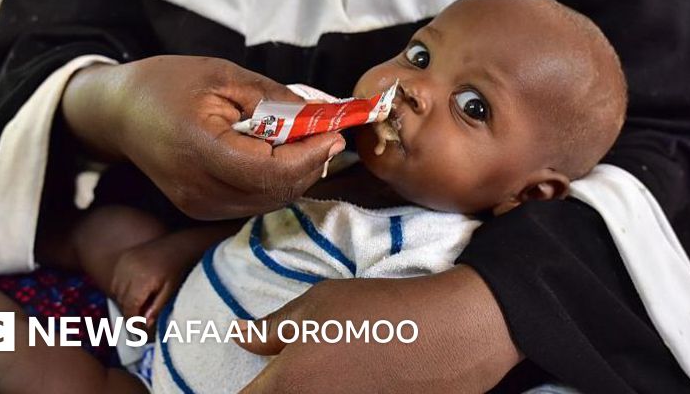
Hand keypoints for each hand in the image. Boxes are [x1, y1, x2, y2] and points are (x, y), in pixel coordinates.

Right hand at [61, 56, 344, 218]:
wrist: (120, 112)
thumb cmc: (168, 84)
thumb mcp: (223, 75)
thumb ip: (273, 98)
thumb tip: (319, 118)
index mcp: (200, 150)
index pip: (271, 171)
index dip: (310, 155)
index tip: (335, 133)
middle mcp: (198, 188)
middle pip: (275, 192)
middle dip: (310, 165)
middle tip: (331, 136)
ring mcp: (198, 205)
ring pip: (268, 201)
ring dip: (296, 175)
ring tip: (309, 143)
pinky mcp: (200, 210)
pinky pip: (252, 202)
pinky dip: (275, 183)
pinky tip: (281, 157)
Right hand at [109, 240, 183, 322]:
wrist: (177, 245)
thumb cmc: (176, 267)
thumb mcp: (171, 290)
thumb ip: (157, 307)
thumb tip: (146, 323)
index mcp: (143, 279)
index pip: (131, 306)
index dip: (134, 320)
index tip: (139, 329)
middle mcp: (130, 270)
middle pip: (122, 300)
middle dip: (131, 312)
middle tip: (142, 319)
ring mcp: (125, 263)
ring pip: (117, 291)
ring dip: (126, 301)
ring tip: (140, 304)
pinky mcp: (123, 259)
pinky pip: (116, 280)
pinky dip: (123, 288)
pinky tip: (135, 291)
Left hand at [237, 265, 521, 393]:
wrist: (451, 337)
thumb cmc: (380, 311)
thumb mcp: (319, 305)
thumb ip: (271, 328)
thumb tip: (238, 336)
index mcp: (287, 385)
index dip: (251, 387)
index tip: (260, 376)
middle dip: (276, 390)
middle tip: (300, 370)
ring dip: (313, 392)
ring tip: (330, 376)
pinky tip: (356, 382)